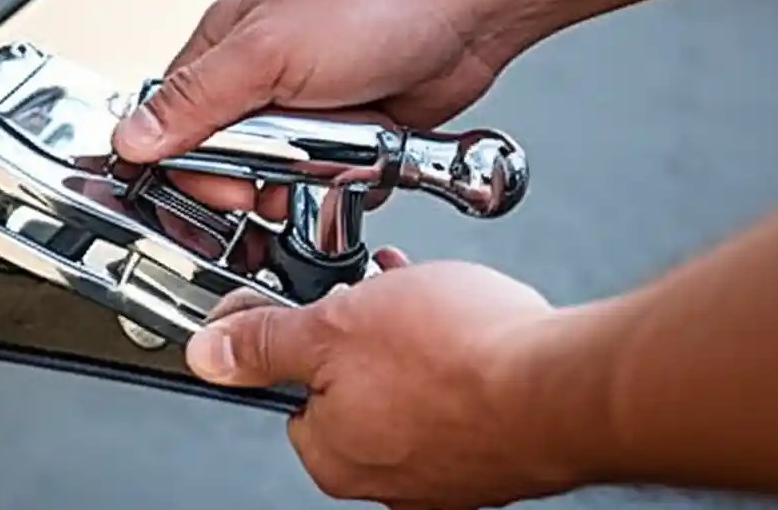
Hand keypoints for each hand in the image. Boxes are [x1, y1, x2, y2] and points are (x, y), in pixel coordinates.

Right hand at [111, 0, 508, 167]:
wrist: (469, 14)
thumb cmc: (376, 6)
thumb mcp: (269, 53)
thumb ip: (197, 100)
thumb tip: (132, 137)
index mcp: (223, 46)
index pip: (170, 120)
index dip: (184, 165)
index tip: (213, 190)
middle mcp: (257, 77)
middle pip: (219, 158)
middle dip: (245, 181)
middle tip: (266, 187)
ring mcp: (302, 109)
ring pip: (272, 177)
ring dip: (295, 187)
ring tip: (318, 174)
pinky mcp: (344, 135)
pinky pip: (320, 182)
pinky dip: (334, 187)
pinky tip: (350, 172)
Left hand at [188, 250, 586, 508]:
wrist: (566, 382)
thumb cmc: (459, 361)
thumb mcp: (331, 328)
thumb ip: (264, 342)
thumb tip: (211, 353)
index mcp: (334, 455)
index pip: (289, 398)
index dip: (300, 341)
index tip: (317, 310)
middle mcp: (387, 476)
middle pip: (349, 388)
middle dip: (361, 333)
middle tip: (379, 301)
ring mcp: (446, 468)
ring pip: (406, 385)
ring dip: (409, 336)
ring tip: (429, 303)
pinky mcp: (495, 451)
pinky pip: (458, 394)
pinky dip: (458, 356)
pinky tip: (470, 325)